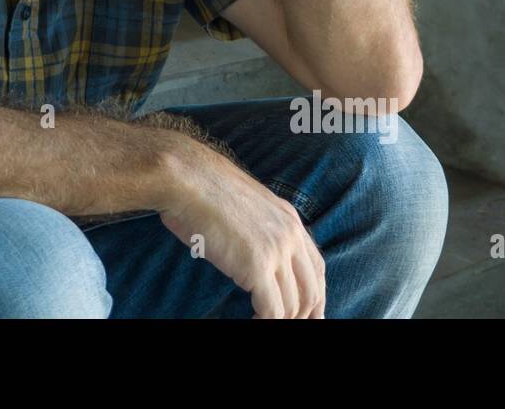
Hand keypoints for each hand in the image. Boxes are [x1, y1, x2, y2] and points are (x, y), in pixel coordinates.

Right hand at [159, 142, 325, 317]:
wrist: (188, 178)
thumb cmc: (202, 190)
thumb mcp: (245, 205)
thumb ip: (259, 229)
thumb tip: (254, 257)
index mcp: (290, 219)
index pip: (317, 268)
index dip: (316, 296)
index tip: (310, 313)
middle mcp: (291, 235)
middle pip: (312, 290)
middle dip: (303, 315)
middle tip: (290, 325)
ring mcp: (276, 250)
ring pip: (293, 305)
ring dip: (281, 320)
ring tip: (263, 321)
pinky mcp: (257, 265)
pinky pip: (272, 309)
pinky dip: (265, 321)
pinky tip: (253, 320)